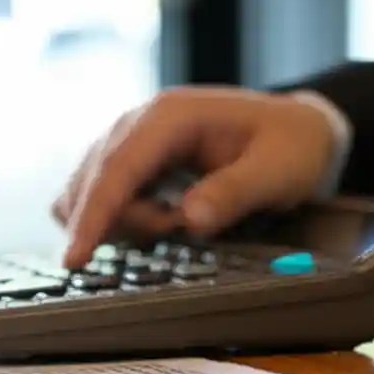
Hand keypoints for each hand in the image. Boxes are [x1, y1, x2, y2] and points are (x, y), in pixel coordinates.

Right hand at [51, 86, 336, 268]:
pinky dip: (117, 217)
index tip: (75, 257)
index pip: (116, 168)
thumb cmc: (292, 146)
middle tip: (176, 231)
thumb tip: (190, 219)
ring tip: (175, 221)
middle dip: (126, 222)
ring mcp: (127, 139)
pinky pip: (98, 193)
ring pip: (89, 190)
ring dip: (124, 220)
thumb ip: (235, 192)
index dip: (94, 214)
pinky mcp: (128, 160)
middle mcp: (137, 122)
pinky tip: (156, 219)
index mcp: (169, 115)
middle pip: (95, 182)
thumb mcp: (279, 171)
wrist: (298, 131)